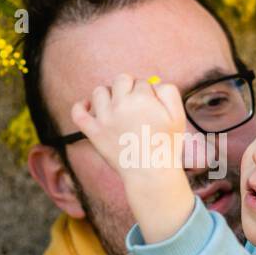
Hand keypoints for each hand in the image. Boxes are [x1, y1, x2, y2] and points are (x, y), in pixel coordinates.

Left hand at [69, 73, 186, 178]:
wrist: (151, 173)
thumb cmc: (166, 145)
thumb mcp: (178, 115)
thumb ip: (168, 92)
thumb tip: (152, 84)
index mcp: (142, 98)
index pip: (141, 82)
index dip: (147, 92)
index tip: (151, 106)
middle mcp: (121, 104)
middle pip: (121, 80)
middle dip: (129, 88)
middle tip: (135, 105)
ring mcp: (104, 118)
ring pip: (99, 91)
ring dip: (108, 95)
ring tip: (117, 107)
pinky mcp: (93, 132)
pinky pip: (77, 113)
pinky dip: (80, 106)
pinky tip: (89, 106)